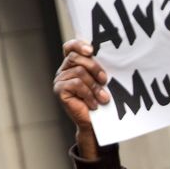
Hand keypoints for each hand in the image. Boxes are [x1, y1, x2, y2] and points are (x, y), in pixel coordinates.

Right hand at [53, 40, 109, 157]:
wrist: (95, 123)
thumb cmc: (100, 99)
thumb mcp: (101, 80)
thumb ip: (98, 67)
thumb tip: (110, 55)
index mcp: (73, 64)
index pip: (70, 47)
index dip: (79, 45)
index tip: (92, 50)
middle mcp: (64, 70)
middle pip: (76, 58)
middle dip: (94, 68)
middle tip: (104, 80)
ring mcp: (60, 80)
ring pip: (79, 72)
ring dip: (94, 86)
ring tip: (103, 98)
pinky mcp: (59, 90)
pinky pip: (76, 84)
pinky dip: (88, 94)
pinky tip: (94, 104)